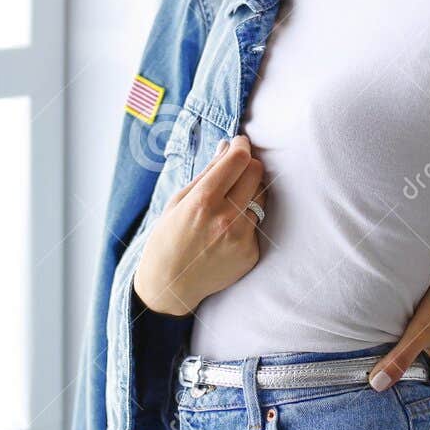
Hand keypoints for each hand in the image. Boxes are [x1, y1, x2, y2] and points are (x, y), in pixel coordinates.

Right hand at [133, 134, 265, 315]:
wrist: (170, 286)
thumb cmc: (168, 238)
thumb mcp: (178, 201)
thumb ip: (207, 172)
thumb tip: (227, 146)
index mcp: (204, 201)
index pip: (239, 159)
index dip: (241, 145)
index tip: (239, 143)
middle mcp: (226, 218)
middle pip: (257, 172)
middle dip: (248, 164)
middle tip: (236, 168)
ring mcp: (242, 238)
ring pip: (261, 196)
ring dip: (249, 191)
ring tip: (229, 201)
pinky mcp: (251, 253)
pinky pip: (257, 222)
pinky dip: (246, 219)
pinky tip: (227, 229)